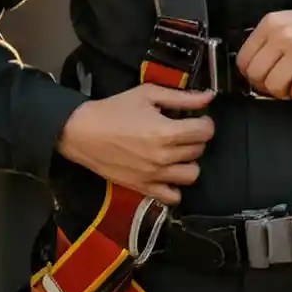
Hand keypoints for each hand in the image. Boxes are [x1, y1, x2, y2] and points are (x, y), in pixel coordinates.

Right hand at [56, 84, 215, 204]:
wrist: (82, 132)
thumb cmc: (114, 110)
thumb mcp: (147, 95)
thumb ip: (181, 98)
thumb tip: (209, 97)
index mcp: (166, 132)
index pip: (205, 132)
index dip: (205, 122)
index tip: (197, 118)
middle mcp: (164, 157)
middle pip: (199, 150)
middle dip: (195, 138)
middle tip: (183, 131)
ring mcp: (154, 176)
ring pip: (192, 175)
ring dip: (188, 162)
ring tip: (177, 152)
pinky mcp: (143, 188)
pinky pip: (173, 197)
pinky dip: (174, 187)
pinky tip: (168, 172)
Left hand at [235, 7, 291, 103]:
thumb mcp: (285, 23)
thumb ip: (266, 42)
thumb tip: (250, 72)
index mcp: (271, 24)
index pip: (243, 60)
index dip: (250, 75)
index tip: (262, 78)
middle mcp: (283, 35)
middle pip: (256, 76)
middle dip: (265, 86)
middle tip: (279, 85)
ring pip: (275, 86)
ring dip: (284, 93)